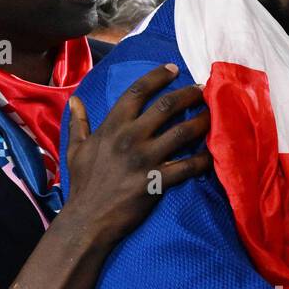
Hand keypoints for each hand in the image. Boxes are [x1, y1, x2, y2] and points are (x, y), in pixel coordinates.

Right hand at [64, 65, 210, 248]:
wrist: (88, 219)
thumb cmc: (82, 184)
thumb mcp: (75, 150)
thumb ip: (78, 123)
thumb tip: (75, 101)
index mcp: (111, 126)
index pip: (137, 92)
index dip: (157, 77)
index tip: (173, 69)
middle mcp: (130, 137)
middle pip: (166, 106)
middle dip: (189, 94)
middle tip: (202, 89)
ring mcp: (145, 159)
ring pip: (182, 132)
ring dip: (201, 121)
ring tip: (214, 115)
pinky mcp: (156, 181)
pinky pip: (187, 166)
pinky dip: (203, 159)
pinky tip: (213, 153)